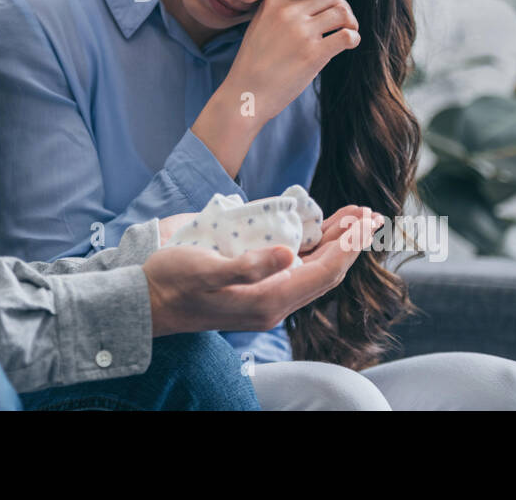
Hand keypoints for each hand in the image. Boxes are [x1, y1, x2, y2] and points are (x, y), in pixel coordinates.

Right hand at [142, 207, 383, 336]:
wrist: (145, 299)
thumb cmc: (172, 283)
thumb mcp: (206, 270)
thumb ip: (248, 266)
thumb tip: (290, 255)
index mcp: (267, 300)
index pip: (323, 273)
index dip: (348, 247)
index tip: (365, 222)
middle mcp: (272, 299)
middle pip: (324, 271)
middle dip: (350, 243)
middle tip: (370, 214)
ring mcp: (263, 292)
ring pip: (312, 268)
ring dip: (335, 242)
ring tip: (353, 216)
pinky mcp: (253, 282)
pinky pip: (293, 266)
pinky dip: (312, 246)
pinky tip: (318, 228)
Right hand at [222, 0, 358, 123]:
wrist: (246, 92)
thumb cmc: (255, 61)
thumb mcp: (260, 23)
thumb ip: (283, 8)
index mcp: (274, 1)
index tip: (331, 8)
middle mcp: (288, 12)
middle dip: (343, 6)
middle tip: (343, 22)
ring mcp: (301, 33)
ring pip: (342, 12)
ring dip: (351, 22)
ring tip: (348, 33)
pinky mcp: (313, 54)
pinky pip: (347, 36)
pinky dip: (353, 38)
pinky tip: (349, 45)